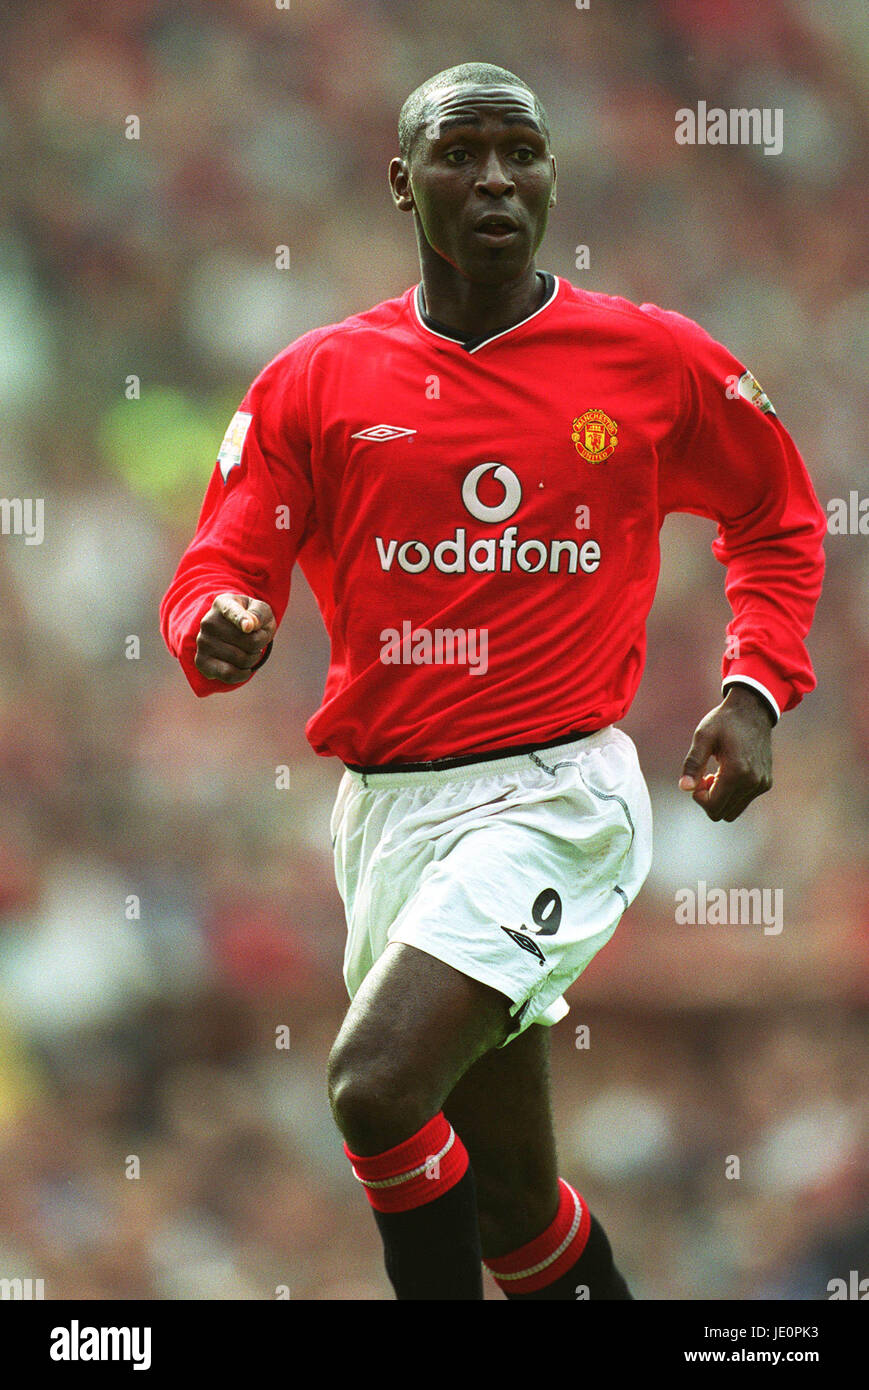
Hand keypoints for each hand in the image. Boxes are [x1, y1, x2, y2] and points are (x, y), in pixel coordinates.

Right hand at [194, 593, 275, 683]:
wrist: (231, 632)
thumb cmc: (251, 619)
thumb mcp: (261, 610)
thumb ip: (259, 613)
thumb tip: (249, 626)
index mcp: (223, 603)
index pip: (232, 611)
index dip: (241, 619)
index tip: (248, 627)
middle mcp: (208, 621)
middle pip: (250, 641)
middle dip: (261, 643)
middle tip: (256, 639)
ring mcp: (203, 641)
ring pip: (242, 659)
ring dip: (253, 658)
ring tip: (249, 650)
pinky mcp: (201, 661)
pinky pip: (229, 674)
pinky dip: (243, 674)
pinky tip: (245, 668)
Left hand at [679, 684, 773, 821]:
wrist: (752, 710)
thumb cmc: (724, 722)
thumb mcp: (703, 737)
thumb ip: (692, 763)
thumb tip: (684, 788)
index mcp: (737, 772)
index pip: (713, 807)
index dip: (698, 797)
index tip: (697, 777)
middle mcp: (753, 782)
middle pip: (722, 813)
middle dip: (708, 799)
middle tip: (705, 776)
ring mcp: (762, 784)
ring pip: (733, 811)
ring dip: (720, 798)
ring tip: (716, 774)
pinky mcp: (765, 783)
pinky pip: (743, 802)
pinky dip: (731, 794)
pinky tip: (727, 773)